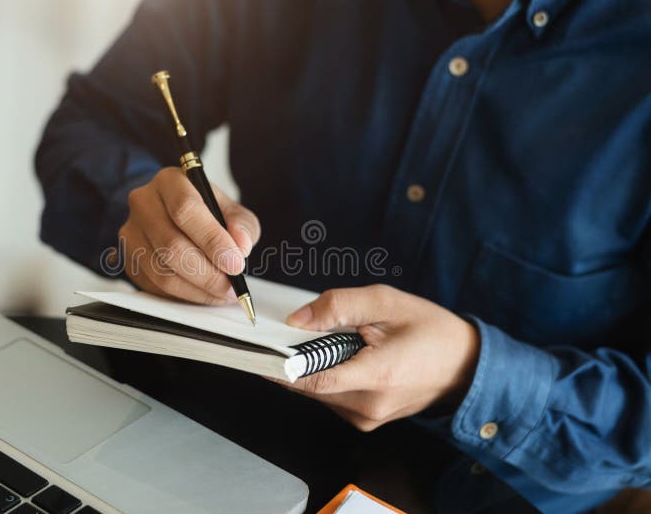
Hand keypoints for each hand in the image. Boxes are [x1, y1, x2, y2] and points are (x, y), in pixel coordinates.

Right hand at [119, 167, 260, 303]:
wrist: (172, 216)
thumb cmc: (205, 211)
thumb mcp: (230, 210)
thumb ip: (241, 225)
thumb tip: (241, 246)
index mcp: (170, 182)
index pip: (186, 210)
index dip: (213, 240)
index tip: (235, 264)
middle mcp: (144, 203)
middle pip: (172, 246)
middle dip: (208, 274)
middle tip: (231, 286)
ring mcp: (131, 233)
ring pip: (162, 272)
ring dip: (198, 290)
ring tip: (222, 293)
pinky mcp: (129, 260)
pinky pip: (156, 287)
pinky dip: (185, 296)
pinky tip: (204, 293)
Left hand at [277, 285, 479, 430]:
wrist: (466, 366)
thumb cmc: (432, 331)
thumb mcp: (387, 302)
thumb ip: (339, 306)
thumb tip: (297, 319)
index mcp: (375, 377)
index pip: (309, 379)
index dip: (278, 365)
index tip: (256, 348)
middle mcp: (368, 406)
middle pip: (308, 386)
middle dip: (292, 358)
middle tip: (282, 330)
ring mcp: (367, 418)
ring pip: (317, 392)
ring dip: (310, 366)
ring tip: (321, 338)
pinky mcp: (366, 419)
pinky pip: (331, 396)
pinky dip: (325, 374)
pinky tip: (338, 354)